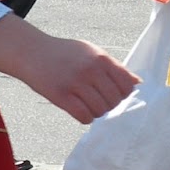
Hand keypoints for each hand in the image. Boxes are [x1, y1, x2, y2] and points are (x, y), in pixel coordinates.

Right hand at [0, 16, 138, 123]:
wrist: (32, 52)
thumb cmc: (64, 53)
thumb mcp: (91, 52)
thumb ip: (114, 66)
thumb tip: (137, 82)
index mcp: (101, 58)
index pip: (126, 85)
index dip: (122, 94)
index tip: (112, 94)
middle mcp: (91, 70)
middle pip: (114, 101)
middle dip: (108, 105)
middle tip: (97, 100)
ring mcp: (76, 83)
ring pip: (100, 111)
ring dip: (96, 112)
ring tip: (86, 104)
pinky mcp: (61, 96)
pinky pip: (84, 116)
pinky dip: (85, 118)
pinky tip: (78, 110)